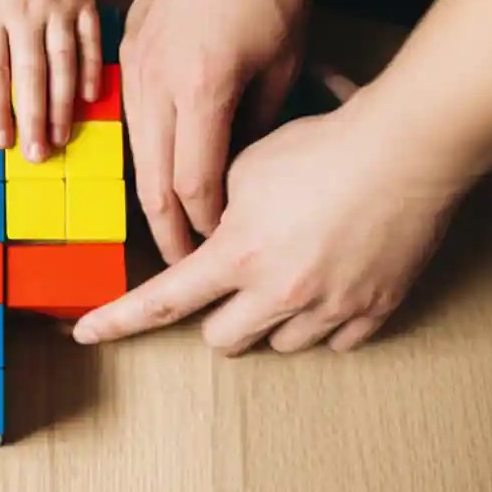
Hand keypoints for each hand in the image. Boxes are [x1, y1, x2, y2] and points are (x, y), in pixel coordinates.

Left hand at [0, 0, 99, 159]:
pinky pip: (89, 41)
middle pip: (31, 76)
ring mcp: (57, 9)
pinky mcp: (82, 2)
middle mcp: (24, 15)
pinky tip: (88, 99)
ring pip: (63, 64)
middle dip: (33, 119)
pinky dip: (89, 70)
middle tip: (35, 155)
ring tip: (60, 138)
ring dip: (62, 105)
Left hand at [73, 82, 472, 353]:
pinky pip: (335, 342)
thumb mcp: (247, 166)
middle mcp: (279, 293)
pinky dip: (325, 320)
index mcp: (237, 255)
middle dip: (219, 317)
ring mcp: (329, 308)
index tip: (85, 333)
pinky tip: (332, 281)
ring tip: (293, 272)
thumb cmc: (322, 146)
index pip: (162, 301)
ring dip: (272, 320)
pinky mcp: (374, 311)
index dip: (118, 320)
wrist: (406, 149)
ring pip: (279, 345)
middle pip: (222, 340)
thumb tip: (211, 229)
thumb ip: (217, 207)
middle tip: (235, 282)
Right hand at [122, 0, 308, 261]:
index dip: (206, 227)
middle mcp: (157, 84)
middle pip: (152, 182)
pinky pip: (130, 119)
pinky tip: (164, 168)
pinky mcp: (128, 51)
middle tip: (184, 263)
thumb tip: (243, 170)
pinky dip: (146, 154)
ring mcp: (135, 67)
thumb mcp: (286, 60)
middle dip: (169, 230)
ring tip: (175, 225)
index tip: (220, 249)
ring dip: (153, 195)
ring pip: (134, 154)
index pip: (194, 184)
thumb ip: (259, 123)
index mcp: (202, 89)